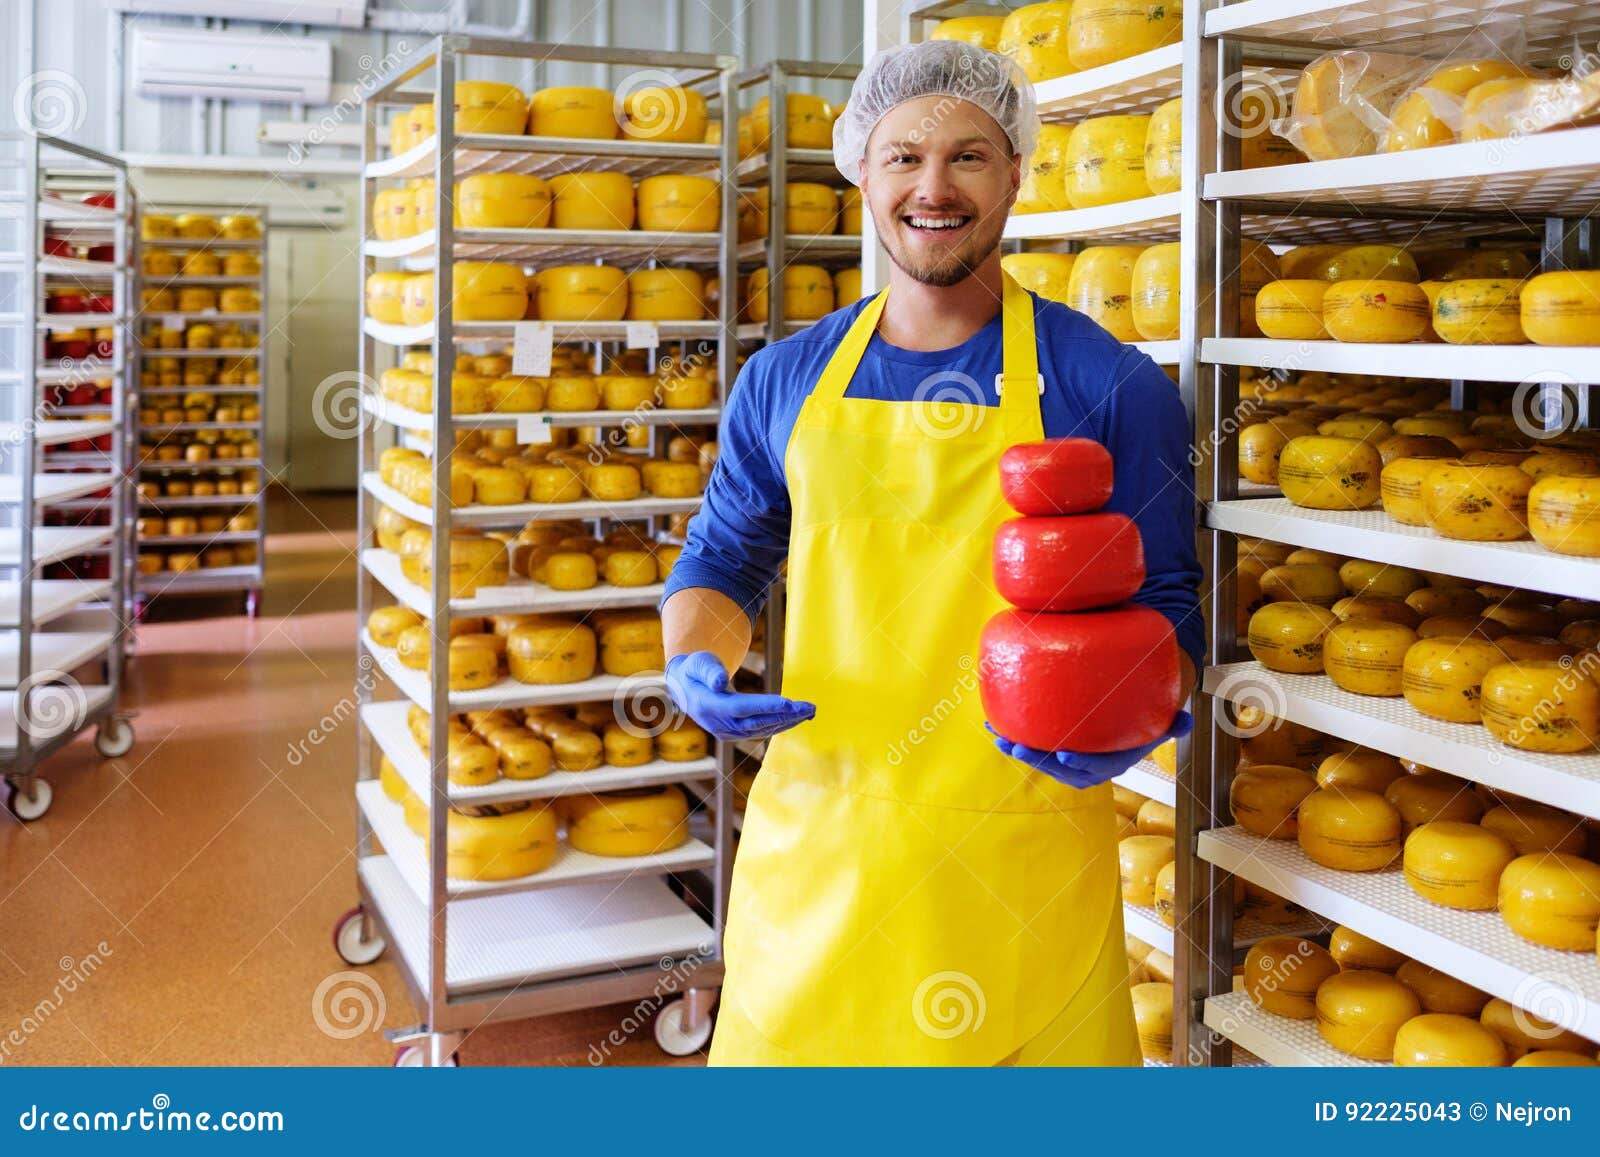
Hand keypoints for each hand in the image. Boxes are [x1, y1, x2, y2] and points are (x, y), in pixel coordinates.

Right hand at [665, 651, 816, 740]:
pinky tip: (797, 717)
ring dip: (787, 721)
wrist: (686, 688)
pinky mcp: (734, 734)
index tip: (789, 703)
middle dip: (785, 716)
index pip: (740, 708)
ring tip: (809, 711)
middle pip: (755, 722)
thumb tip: (719, 681)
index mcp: (707, 706)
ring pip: (761, 729)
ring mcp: (726, 732)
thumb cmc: (695, 670)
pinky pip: (761, 730)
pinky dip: (780, 724)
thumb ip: (709, 671)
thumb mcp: (698, 663)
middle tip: (809, 707)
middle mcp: (717, 724)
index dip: (765, 707)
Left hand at [987, 712, 1193, 788]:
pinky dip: (1014, 740)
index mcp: (1114, 762)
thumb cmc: (1143, 719)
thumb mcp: (1161, 722)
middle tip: (1020, 747)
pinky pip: (1034, 748)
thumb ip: (1173, 724)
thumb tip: (1188, 721)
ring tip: (1001, 741)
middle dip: (1039, 761)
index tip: (1063, 754)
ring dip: (1021, 753)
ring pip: (1043, 762)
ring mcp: (1070, 761)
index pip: (1097, 767)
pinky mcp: (1053, 751)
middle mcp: (1090, 767)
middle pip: (1062, 769)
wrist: (1127, 722)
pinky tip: (996, 727)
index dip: (1079, 764)